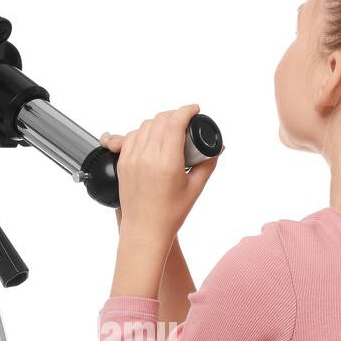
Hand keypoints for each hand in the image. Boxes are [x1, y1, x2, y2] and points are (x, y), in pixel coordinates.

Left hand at [100, 104, 219, 248]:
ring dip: (158, 123)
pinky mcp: (122, 163)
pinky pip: (129, 137)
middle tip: (185, 121)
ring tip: (169, 130)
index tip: (194, 110)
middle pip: (160, 120)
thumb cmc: (170, 214)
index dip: (186, 111)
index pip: (174, 123)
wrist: (145, 230)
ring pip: (144, 126)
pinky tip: (149, 137)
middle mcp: (147, 158)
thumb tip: (218, 148)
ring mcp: (131, 160)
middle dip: (174, 115)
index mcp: (167, 163)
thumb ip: (208, 164)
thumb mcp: (195, 188)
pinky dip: (141, 132)